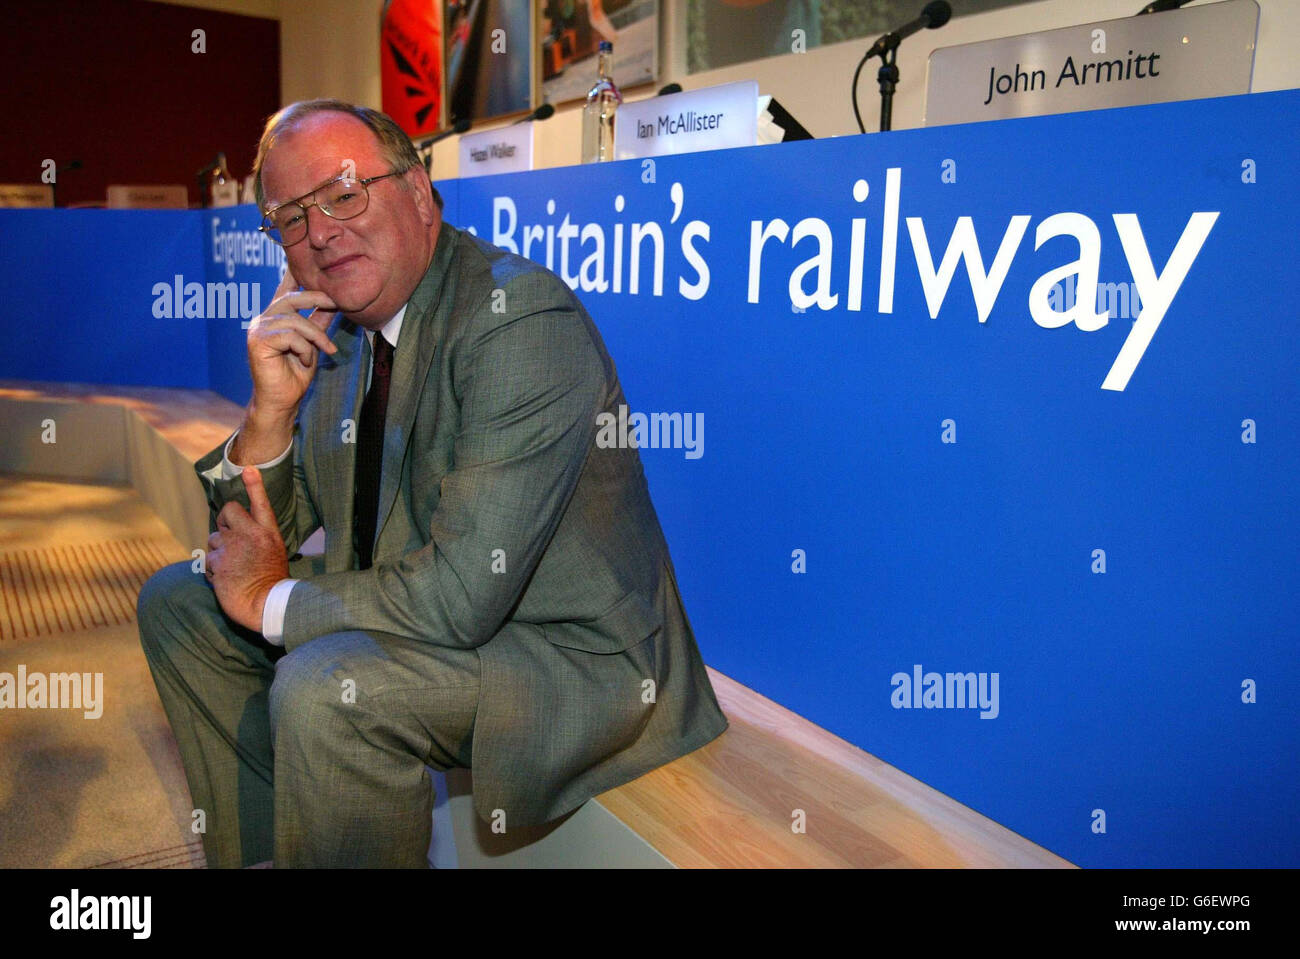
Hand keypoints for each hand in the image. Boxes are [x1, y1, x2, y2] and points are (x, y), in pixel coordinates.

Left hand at [206, 466, 289, 632]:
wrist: (265, 605)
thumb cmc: (270, 581)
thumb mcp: (273, 552)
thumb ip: (255, 537)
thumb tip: (229, 531)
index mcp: (267, 532)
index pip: (260, 502)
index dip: (254, 485)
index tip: (248, 469)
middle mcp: (250, 535)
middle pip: (227, 512)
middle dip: (223, 522)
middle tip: (230, 538)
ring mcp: (232, 548)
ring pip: (213, 539)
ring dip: (218, 552)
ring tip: (233, 569)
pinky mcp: (218, 563)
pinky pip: (207, 561)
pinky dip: (213, 571)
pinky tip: (226, 580)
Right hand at [246, 268, 339, 417]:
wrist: (282, 400)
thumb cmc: (295, 374)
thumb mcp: (313, 343)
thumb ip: (318, 323)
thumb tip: (333, 303)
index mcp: (276, 317)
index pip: (285, 289)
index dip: (293, 272)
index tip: (298, 253)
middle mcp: (263, 319)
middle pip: (293, 299)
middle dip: (319, 299)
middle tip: (339, 304)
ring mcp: (258, 329)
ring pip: (295, 320)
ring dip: (316, 337)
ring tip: (325, 351)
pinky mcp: (258, 342)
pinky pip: (291, 337)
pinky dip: (305, 350)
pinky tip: (305, 362)